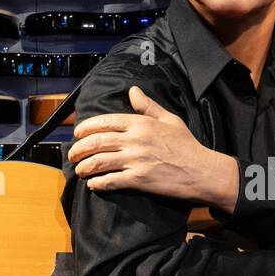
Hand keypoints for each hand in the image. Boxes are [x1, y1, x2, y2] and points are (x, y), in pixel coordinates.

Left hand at [68, 85, 238, 208]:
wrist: (202, 171)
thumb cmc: (187, 145)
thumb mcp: (170, 119)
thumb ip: (148, 106)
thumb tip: (132, 91)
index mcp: (140, 124)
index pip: (104, 122)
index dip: (85, 128)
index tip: (77, 134)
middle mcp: (135, 140)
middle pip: (96, 142)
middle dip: (78, 149)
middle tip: (72, 155)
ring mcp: (136, 160)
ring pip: (99, 162)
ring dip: (84, 167)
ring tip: (79, 171)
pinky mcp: (139, 180)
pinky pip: (110, 181)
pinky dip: (98, 183)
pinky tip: (93, 185)